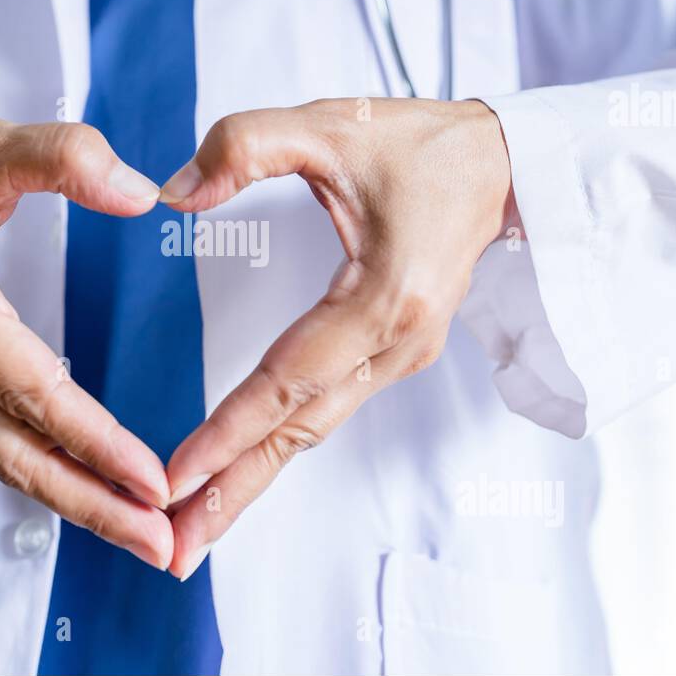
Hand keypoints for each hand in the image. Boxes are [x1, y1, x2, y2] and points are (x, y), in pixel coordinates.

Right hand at [0, 117, 174, 568]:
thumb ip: (61, 157)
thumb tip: (140, 193)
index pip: (31, 391)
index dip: (94, 440)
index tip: (152, 480)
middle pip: (19, 454)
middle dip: (92, 506)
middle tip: (161, 547)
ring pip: (9, 456)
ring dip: (76, 500)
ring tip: (140, 531)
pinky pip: (1, 437)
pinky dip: (51, 470)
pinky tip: (94, 484)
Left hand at [158, 98, 515, 579]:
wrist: (502, 164)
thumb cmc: (423, 147)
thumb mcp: (330, 125)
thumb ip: (246, 145)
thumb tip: (173, 193)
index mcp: (383, 299)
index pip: (286, 381)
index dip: (226, 431)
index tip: (174, 478)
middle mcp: (396, 344)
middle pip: (299, 431)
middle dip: (233, 492)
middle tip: (172, 550)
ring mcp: (401, 356)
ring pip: (312, 430)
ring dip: (252, 481)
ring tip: (196, 529)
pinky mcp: (394, 354)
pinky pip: (326, 410)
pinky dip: (278, 446)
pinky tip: (243, 471)